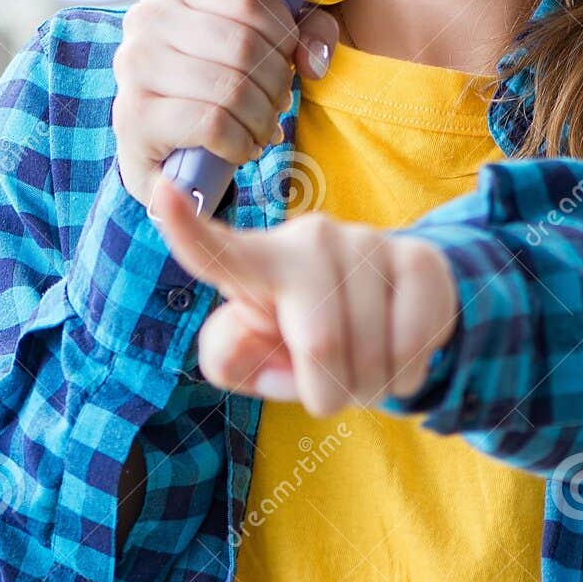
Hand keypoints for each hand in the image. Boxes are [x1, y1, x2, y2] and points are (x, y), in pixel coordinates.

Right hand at [111, 0, 339, 208]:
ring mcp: (135, 65)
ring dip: (262, 118)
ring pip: (231, 87)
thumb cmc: (215, 93)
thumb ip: (307, 34)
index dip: (284, 34)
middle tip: (277, 106)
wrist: (163, 157)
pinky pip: (212, 123)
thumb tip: (314, 60)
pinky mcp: (135, 115)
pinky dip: (240, 143)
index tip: (287, 62)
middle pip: (243, 46)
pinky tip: (241, 148)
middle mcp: (148, 18)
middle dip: (276, 84)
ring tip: (262, 130)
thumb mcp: (263, 52)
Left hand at [148, 177, 459, 414]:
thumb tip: (246, 337)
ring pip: (372, 355)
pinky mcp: (420, 258)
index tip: (162, 190)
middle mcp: (311, 240)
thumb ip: (231, 356)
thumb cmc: (308, 336)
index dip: (185, 226)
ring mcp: (369, 242)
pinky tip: (398, 352)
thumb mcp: (261, 355)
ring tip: (365, 366)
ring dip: (370, 386)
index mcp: (260, 261)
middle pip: (320, 346)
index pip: (217, 250)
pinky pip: (415, 344)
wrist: (390, 314)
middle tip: (332, 384)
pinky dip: (407, 373)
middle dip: (329, 391)